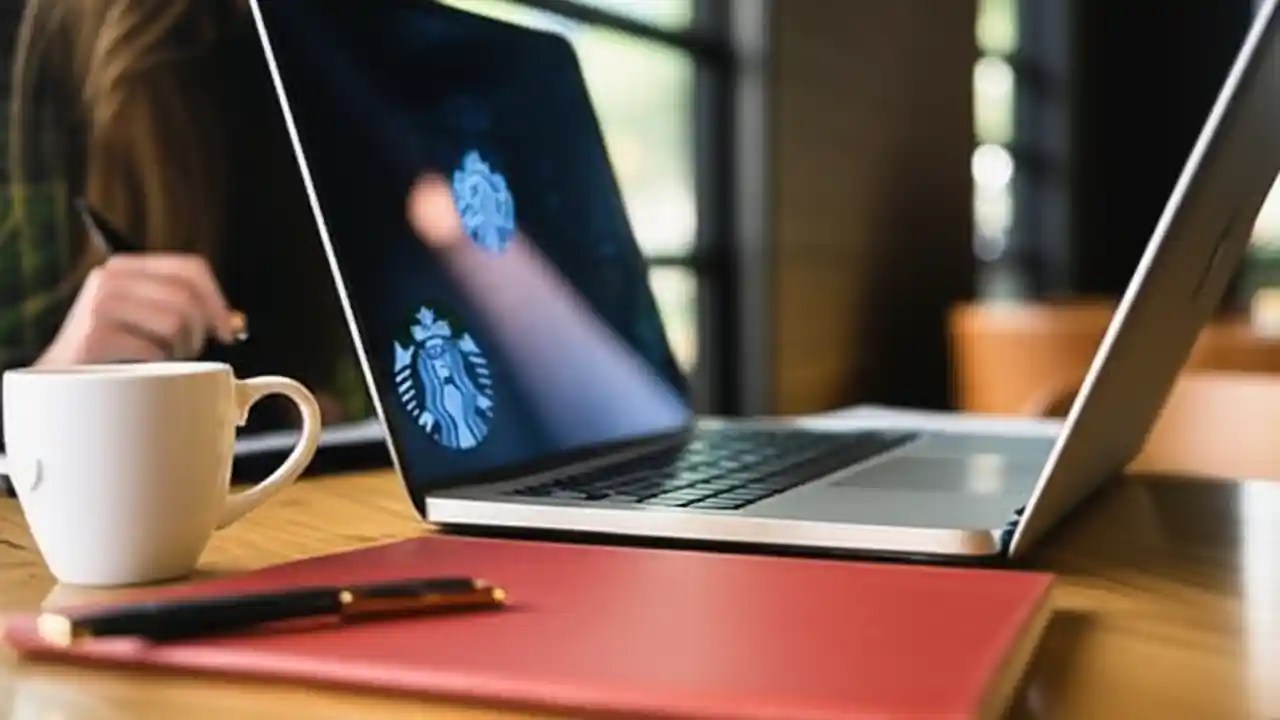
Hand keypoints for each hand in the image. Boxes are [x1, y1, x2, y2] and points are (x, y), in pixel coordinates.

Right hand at [37, 254, 238, 365]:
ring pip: (174, 322)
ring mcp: (99, 305)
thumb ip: (181, 309)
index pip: (190, 267)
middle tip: (190, 352)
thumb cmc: (110, 353)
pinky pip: (153, 349)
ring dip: (179, 350)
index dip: (218, 299)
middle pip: (186, 297)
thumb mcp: (143, 320)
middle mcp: (110, 278)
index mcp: (126, 267)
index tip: (229, 329)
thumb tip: (234, 321)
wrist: (56, 383)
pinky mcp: (94, 335)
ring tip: (162, 361)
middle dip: (199, 331)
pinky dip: (156, 365)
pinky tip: (138, 369)